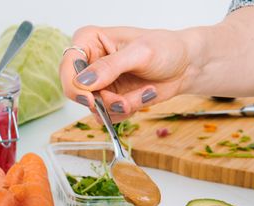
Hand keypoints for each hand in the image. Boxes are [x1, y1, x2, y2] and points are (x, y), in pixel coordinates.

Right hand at [60, 26, 196, 121]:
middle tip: (126, 98)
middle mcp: (90, 62)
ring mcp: (100, 83)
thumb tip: (83, 82)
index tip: (92, 99)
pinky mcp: (110, 98)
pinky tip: (143, 95)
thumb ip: (110, 67)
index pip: (67, 67)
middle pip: (79, 93)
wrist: (185, 65)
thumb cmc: (165, 48)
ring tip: (144, 91)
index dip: (75, 87)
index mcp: (89, 41)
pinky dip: (128, 111)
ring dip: (122, 106)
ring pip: (95, 108)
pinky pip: (109, 115)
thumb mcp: (139, 53)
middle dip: (106, 101)